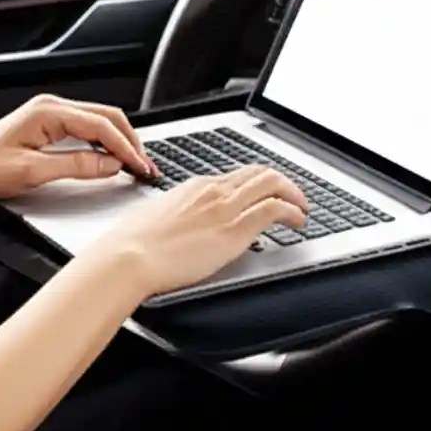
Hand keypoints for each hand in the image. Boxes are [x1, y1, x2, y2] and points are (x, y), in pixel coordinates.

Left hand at [0, 95, 154, 198]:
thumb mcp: (34, 171)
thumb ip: (76, 166)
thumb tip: (110, 164)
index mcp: (51, 112)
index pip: (102, 126)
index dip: (125, 147)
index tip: (139, 166)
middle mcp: (53, 108)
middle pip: (107, 118)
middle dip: (130, 141)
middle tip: (144, 165)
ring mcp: (52, 115)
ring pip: (99, 122)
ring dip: (119, 142)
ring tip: (133, 163)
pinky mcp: (49, 126)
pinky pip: (87, 130)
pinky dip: (104, 143)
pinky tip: (110, 158)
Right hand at [90, 166, 308, 299]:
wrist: (128, 257)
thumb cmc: (133, 246)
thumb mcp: (159, 219)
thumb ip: (180, 217)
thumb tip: (186, 225)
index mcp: (195, 187)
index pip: (237, 176)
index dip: (259, 183)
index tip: (267, 194)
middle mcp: (213, 191)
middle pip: (260, 173)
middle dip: (283, 183)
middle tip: (294, 198)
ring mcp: (226, 207)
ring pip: (273, 183)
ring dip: (294, 195)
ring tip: (302, 210)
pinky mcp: (235, 228)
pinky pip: (275, 208)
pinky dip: (293, 211)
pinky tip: (298, 221)